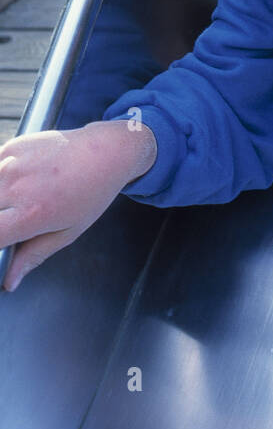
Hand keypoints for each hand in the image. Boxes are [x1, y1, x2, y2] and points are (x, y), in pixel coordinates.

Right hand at [0, 121, 156, 291]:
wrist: (106, 151)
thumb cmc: (92, 193)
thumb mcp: (68, 232)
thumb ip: (33, 255)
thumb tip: (9, 281)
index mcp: (31, 213)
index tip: (6, 242)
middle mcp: (16, 186)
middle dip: (0, 221)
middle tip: (18, 221)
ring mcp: (11, 163)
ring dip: (0, 201)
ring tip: (21, 202)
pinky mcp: (12, 147)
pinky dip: (1, 180)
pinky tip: (20, 182)